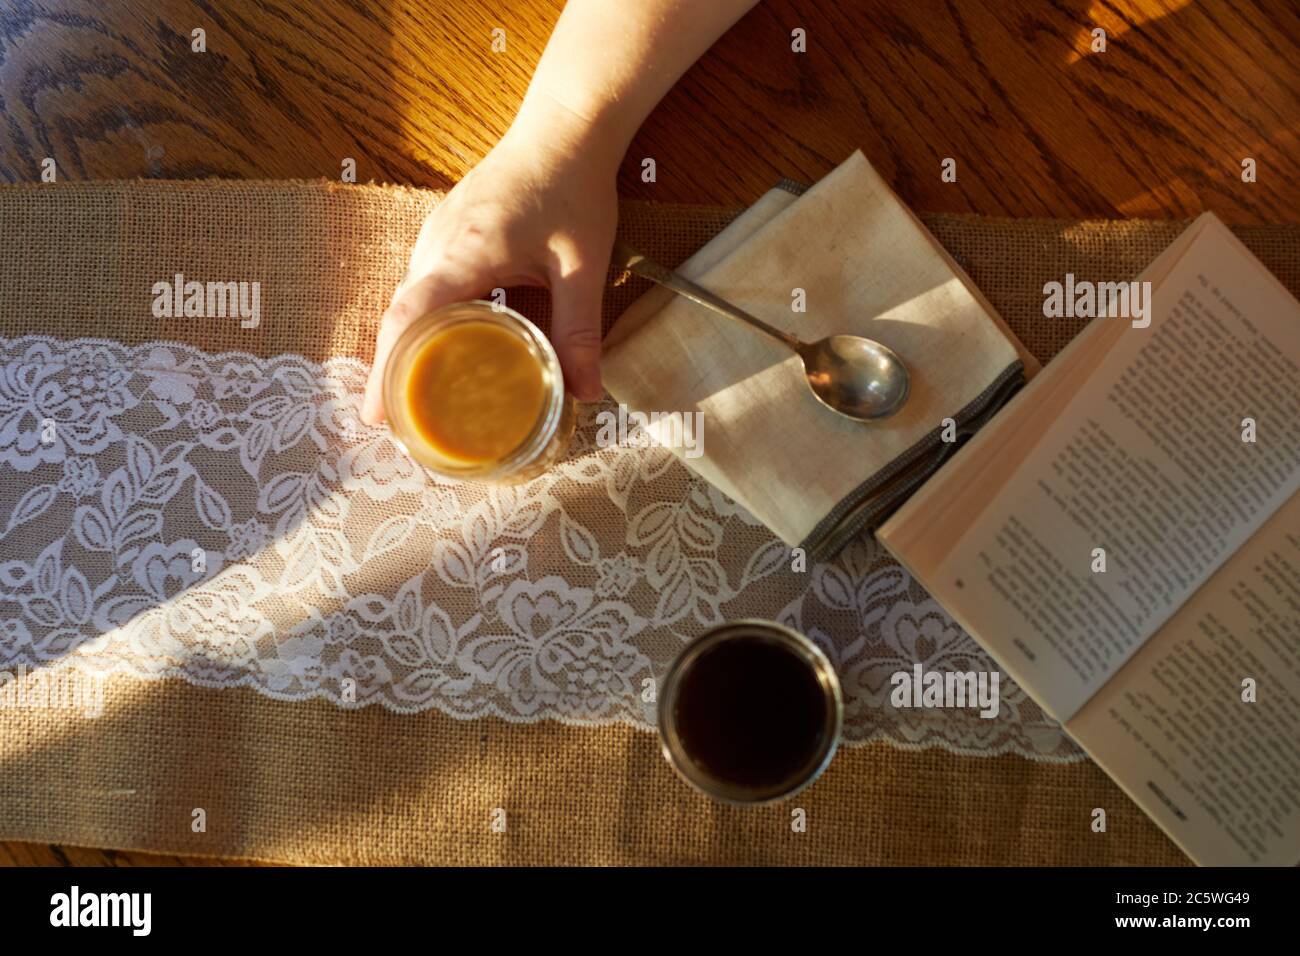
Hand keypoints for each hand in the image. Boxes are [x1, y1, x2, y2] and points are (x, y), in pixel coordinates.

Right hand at [361, 109, 617, 423]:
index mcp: (466, 252)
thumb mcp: (583, 265)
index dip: (388, 368)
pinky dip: (423, 322)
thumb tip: (587, 392)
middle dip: (390, 372)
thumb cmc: (572, 189)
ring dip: (405, 347)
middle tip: (394, 426)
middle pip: (399, 316)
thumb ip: (581, 330)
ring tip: (411, 400)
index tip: (376, 414)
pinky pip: (424, 285)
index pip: (410, 315)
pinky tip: (438, 350)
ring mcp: (437, 235)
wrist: (562, 129)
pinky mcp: (446, 232)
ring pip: (409, 301)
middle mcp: (438, 243)